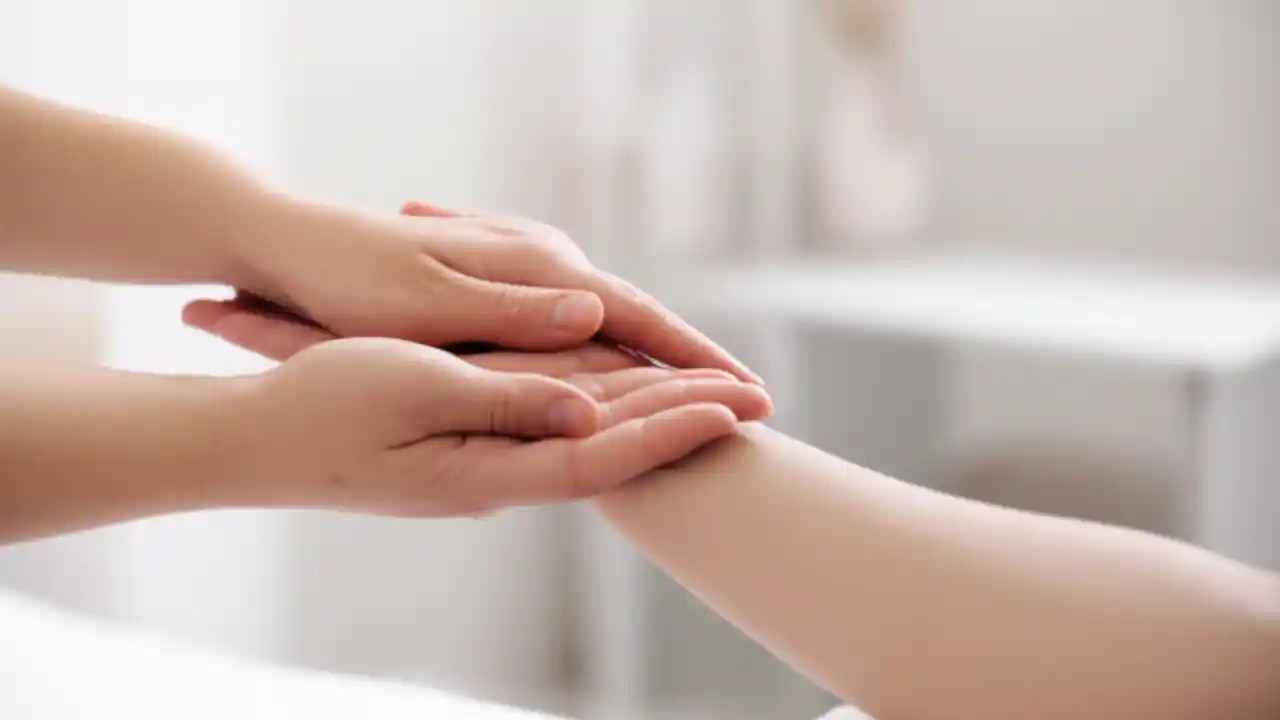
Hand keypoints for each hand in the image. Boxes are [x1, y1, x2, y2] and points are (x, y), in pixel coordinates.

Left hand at [207, 198, 759, 380]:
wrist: (293, 244)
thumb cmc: (351, 277)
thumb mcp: (429, 302)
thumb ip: (514, 315)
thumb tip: (598, 317)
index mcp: (534, 268)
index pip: (636, 316)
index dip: (693, 359)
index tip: (748, 394)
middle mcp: (542, 265)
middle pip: (638, 319)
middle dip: (695, 361)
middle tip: (757, 401)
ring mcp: (527, 274)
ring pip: (612, 322)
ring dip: (662, 357)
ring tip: (716, 394)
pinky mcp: (507, 288)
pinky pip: (580, 325)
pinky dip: (617, 350)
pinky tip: (634, 370)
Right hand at [232, 338, 769, 516]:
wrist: (256, 441)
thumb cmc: (321, 408)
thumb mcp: (411, 387)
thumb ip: (506, 399)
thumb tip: (588, 410)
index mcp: (490, 470)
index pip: (605, 451)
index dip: (672, 429)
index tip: (732, 406)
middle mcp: (501, 477)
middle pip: (613, 449)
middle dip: (685, 422)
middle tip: (757, 398)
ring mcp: (487, 466)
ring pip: (590, 437)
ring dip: (654, 416)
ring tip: (719, 395)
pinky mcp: (471, 448)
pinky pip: (554, 425)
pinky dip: (603, 406)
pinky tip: (633, 390)